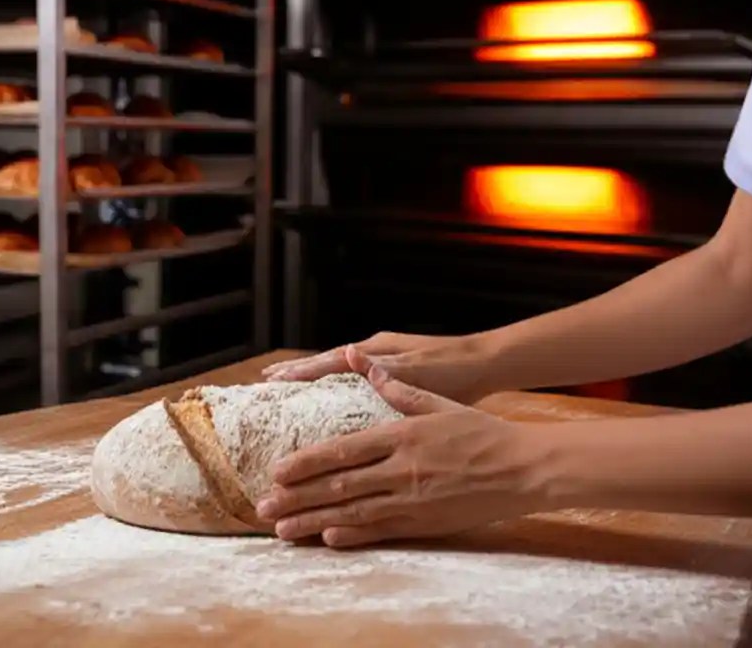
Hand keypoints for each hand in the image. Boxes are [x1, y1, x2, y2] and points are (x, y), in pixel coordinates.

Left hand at [256, 358, 556, 547]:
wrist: (523, 468)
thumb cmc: (482, 431)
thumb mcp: (438, 403)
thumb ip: (396, 388)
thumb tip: (362, 361)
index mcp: (401, 435)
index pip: (342, 451)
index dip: (306, 463)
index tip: (277, 470)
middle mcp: (402, 468)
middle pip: (339, 485)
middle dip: (297, 497)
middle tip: (263, 507)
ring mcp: (413, 498)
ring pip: (352, 512)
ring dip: (313, 521)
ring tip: (282, 530)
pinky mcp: (425, 521)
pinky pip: (382, 530)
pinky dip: (353, 535)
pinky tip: (327, 538)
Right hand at [262, 332, 495, 404]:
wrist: (486, 364)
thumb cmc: (454, 369)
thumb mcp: (418, 372)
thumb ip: (383, 369)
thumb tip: (347, 354)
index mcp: (377, 353)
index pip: (328, 362)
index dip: (299, 372)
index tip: (270, 378)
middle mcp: (376, 355)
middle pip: (327, 364)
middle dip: (297, 371)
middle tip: (265, 379)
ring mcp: (384, 363)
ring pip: (339, 371)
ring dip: (313, 377)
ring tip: (286, 385)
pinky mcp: (395, 374)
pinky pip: (355, 380)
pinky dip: (335, 385)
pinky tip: (328, 398)